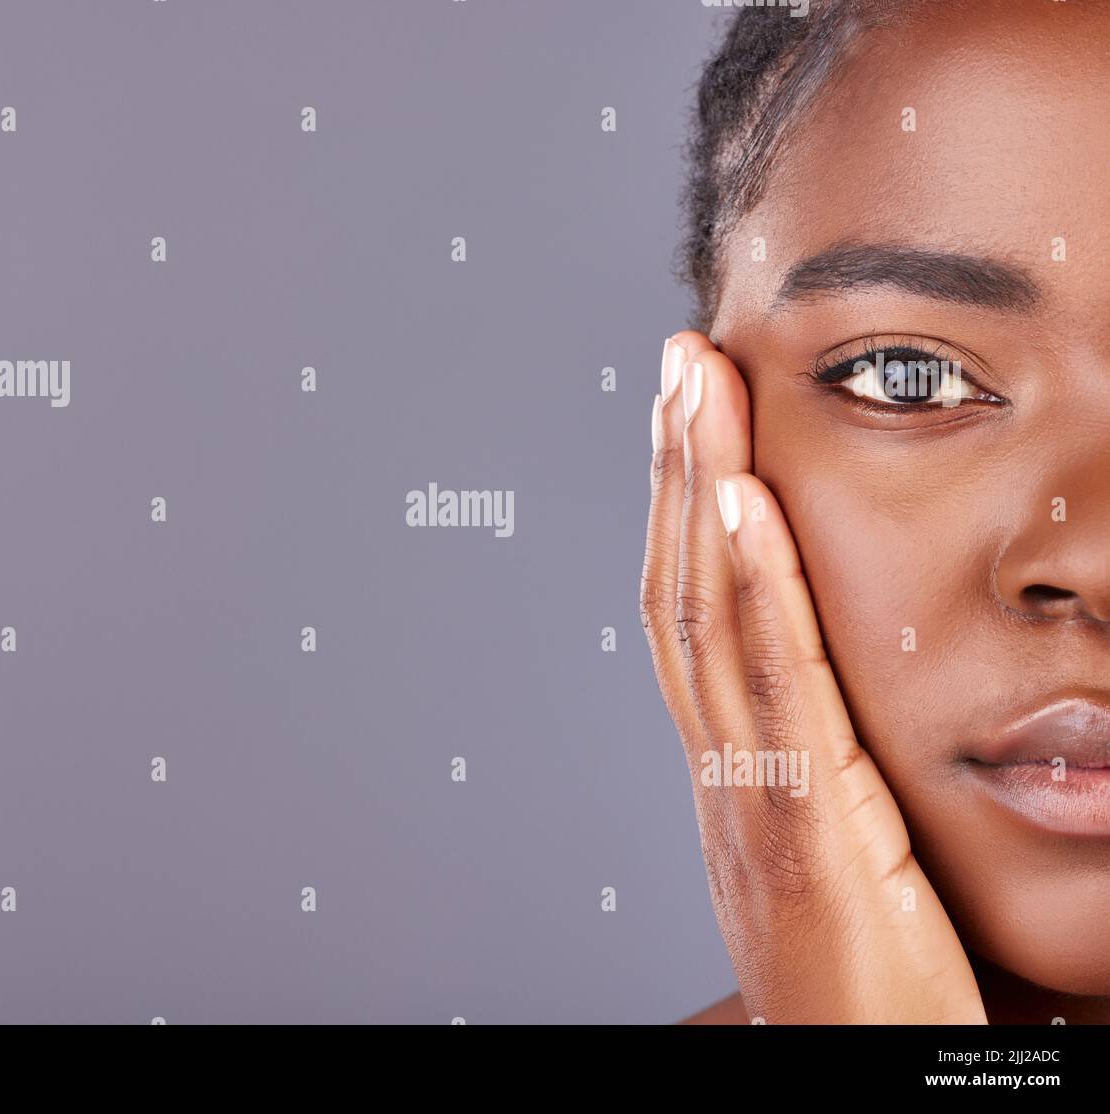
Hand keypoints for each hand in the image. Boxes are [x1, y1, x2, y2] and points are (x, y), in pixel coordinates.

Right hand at [640, 331, 987, 1023]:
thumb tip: (865, 697)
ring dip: (701, 494)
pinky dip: (753, 588)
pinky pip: (771, 690)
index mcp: (742, 776)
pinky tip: (747, 501)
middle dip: (678, 470)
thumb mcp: (860, 859)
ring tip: (697, 389)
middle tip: (680, 363)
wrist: (862, 1086)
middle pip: (685, 596)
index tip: (691, 419)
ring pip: (707, 622)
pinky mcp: (801, 835)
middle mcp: (728, 778)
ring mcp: (752, 803)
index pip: (697, 619)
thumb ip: (847, 775)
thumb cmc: (878, 994)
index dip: (685, 512)